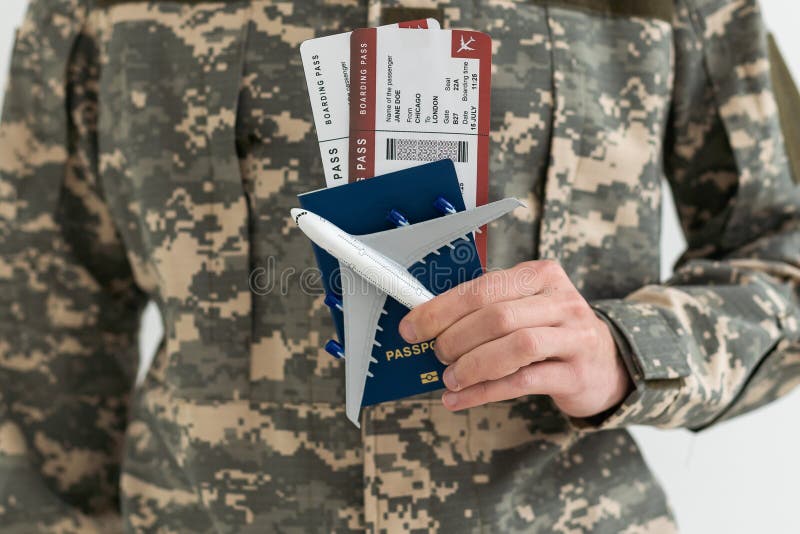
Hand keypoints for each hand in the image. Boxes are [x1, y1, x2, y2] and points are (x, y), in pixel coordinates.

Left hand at [398, 261, 631, 418]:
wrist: (606, 363)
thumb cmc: (550, 332)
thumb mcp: (525, 307)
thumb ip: (486, 309)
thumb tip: (426, 325)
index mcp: (541, 275)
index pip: (484, 287)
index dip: (442, 309)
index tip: (412, 329)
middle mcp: (562, 301)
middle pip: (498, 316)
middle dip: (456, 338)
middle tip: (435, 355)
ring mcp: (575, 337)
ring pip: (516, 346)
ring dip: (472, 365)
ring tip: (448, 378)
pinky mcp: (577, 373)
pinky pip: (524, 382)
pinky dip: (485, 392)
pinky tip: (459, 399)